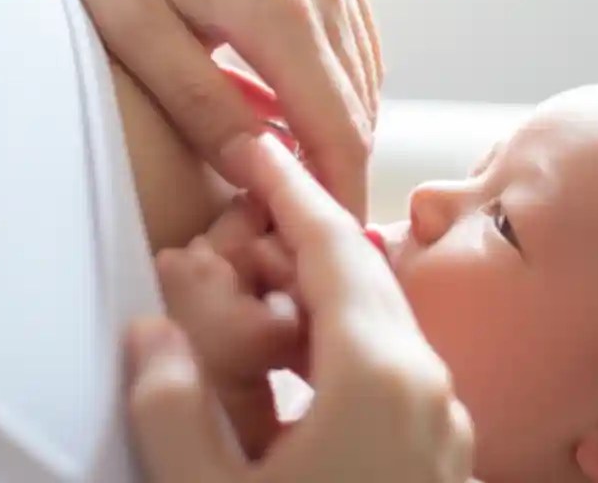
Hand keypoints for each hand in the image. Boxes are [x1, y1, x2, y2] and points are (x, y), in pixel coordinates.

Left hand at [47, 0, 380, 216]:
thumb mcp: (139, 37)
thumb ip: (203, 108)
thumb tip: (259, 174)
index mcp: (280, 11)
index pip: (339, 129)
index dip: (340, 195)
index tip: (328, 247)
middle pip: (361, 113)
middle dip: (337, 176)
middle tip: (296, 226)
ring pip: (365, 87)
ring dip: (337, 139)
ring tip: (290, 181)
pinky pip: (357, 54)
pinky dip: (337, 97)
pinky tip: (292, 120)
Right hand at [126, 134, 473, 482]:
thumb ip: (170, 408)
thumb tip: (152, 332)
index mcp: (379, 377)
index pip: (333, 248)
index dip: (290, 190)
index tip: (258, 146)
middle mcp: (427, 387)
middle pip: (365, 277)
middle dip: (303, 237)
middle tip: (240, 218)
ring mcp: (444, 425)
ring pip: (381, 327)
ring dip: (321, 298)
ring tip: (255, 291)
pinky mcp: (441, 461)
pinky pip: (393, 374)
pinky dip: (343, 347)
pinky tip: (295, 373)